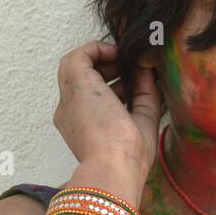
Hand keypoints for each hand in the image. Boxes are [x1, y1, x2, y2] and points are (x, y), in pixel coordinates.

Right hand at [52, 41, 161, 180]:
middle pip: (83, 81)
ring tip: (126, 60)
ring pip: (76, 66)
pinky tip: (119, 55)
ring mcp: (68, 97)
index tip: (137, 83)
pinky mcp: (74, 82)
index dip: (114, 85)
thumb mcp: (142, 121)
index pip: (93, 99)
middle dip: (109, 70)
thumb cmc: (127, 156)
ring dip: (101, 57)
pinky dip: (99, 48)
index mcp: (81, 127)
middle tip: (135, 70)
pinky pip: (79, 55)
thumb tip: (147, 69)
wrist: (113, 165)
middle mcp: (69, 111)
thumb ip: (144, 93)